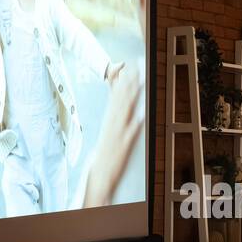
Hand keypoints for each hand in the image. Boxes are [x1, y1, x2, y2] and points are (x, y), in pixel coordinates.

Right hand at [85, 60, 144, 206]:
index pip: (116, 96)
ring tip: (140, 81)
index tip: (128, 68)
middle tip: (135, 66)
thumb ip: (115, 118)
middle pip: (122, 99)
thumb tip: (121, 106)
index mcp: (110, 121)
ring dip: (132, 95)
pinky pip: (131, 132)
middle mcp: (114, 124)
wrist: (100, 175)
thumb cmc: (105, 156)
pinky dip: (136, 122)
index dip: (123, 81)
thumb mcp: (109, 132)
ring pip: (126, 110)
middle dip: (129, 82)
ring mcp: (119, 134)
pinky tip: (142, 113)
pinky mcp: (125, 145)